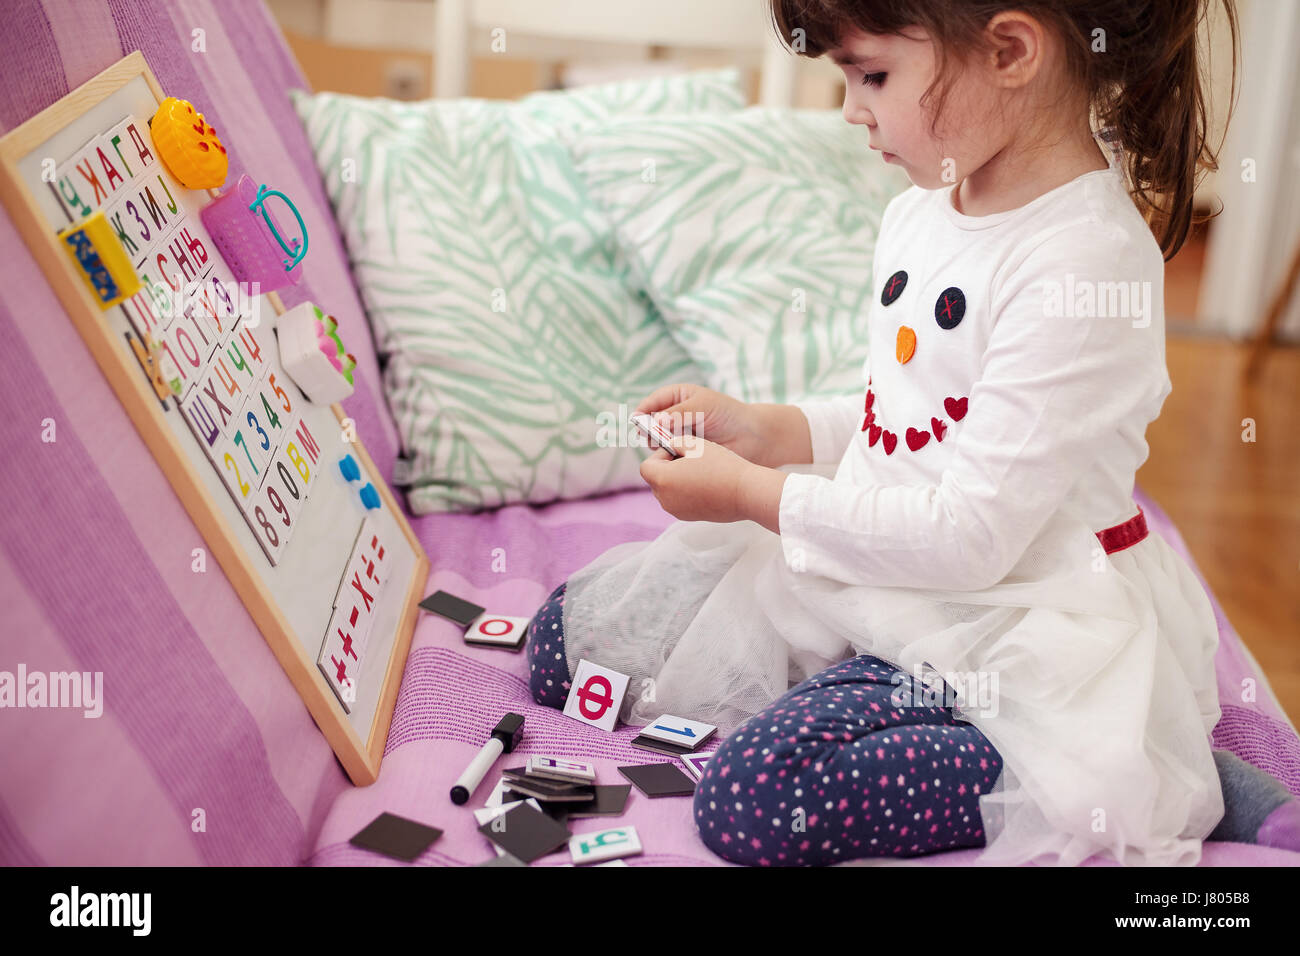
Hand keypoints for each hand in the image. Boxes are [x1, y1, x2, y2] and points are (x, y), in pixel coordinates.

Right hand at [634, 383, 767, 464]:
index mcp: (677, 397)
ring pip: (657, 440)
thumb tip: (656, 421)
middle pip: (650, 422)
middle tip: (652, 437)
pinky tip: (674, 457)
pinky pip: (668, 454)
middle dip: (648, 430)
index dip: (644, 411)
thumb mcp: (703, 406)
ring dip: (658, 444)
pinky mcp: (683, 452)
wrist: (751, 437)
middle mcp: (674, 416)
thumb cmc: (728, 414)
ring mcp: (677, 435)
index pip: (653, 402)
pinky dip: (668, 456)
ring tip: (667, 447)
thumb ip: (679, 413)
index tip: (638, 421)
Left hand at [638, 435, 757, 522]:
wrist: (745, 492)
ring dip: (677, 480)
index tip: (678, 452)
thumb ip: (675, 443)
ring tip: (700, 471)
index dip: (660, 456)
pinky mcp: (689, 517)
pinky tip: (706, 484)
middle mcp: (665, 499)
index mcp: (663, 480)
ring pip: (667, 491)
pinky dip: (686, 492)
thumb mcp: (695, 444)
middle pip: (655, 480)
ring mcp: (676, 511)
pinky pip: (679, 501)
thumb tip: (668, 447)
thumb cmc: (721, 466)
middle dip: (667, 468)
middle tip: (690, 460)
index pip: (646, 466)